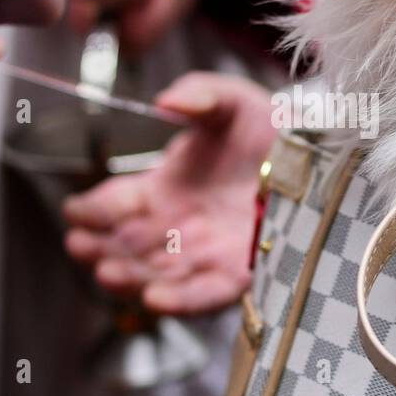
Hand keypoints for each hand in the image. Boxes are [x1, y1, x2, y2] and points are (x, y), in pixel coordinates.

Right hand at [62, 72, 275, 314]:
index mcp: (166, 186)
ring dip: (129, 277)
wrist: (319, 156)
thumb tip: (165, 101)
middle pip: (126, 245)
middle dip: (99, 248)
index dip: (93, 210)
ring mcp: (204, 253)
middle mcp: (178, 224)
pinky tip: (155, 298)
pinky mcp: (238, 275)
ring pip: (156, 274)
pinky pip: (203, 295)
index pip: (116, 203)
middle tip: (81, 246)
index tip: (76, 212)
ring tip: (108, 272)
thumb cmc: (269, 129)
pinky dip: (179, 300)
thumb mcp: (231, 102)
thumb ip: (198, 94)